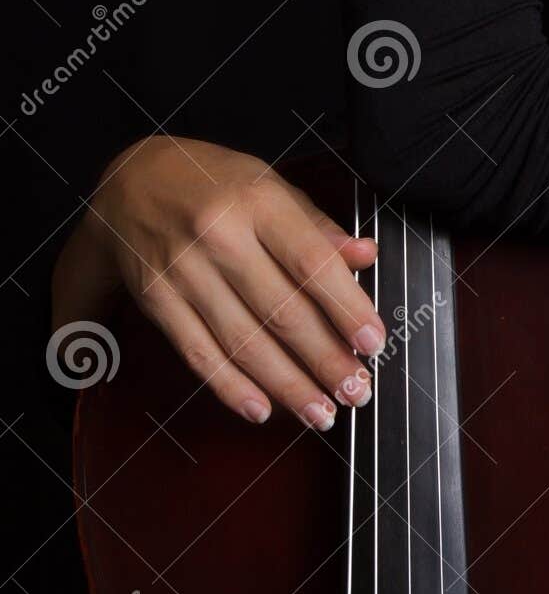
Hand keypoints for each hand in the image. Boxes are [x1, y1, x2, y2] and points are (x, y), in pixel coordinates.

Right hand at [79, 136, 384, 429]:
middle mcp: (220, 236)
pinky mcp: (158, 301)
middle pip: (281, 311)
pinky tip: (262, 409)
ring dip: (288, 385)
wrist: (131, 182)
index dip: (345, 308)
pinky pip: (199, 353)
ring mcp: (184, 272)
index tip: (373, 343)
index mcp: (258, 200)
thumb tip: (365, 257)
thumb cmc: (213, 182)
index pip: (311, 262)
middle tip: (356, 391)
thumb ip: (318, 226)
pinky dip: (232, 387)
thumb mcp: (269, 184)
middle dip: (324, 360)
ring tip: (322, 412)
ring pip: (243, 342)